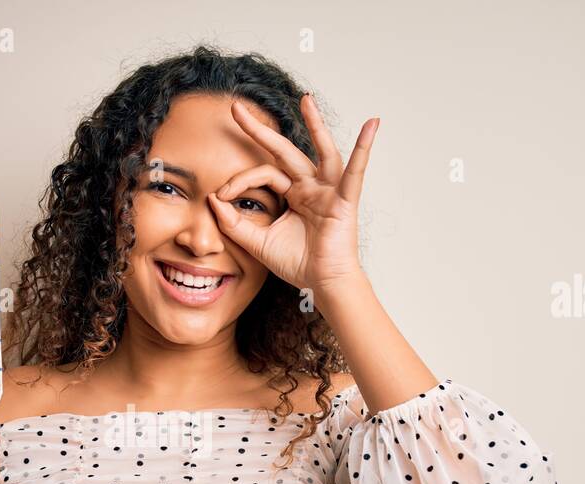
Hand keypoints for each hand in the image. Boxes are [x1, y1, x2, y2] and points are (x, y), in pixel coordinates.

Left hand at [208, 93, 377, 294]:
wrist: (323, 283)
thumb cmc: (298, 263)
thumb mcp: (257, 242)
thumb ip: (234, 223)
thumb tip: (212, 200)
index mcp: (293, 194)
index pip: (263, 175)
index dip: (240, 181)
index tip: (221, 194)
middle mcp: (311, 187)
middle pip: (284, 152)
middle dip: (259, 131)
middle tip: (235, 109)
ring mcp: (329, 191)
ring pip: (322, 151)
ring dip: (315, 125)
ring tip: (305, 100)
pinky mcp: (344, 200)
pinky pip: (355, 172)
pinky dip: (364, 149)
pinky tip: (372, 126)